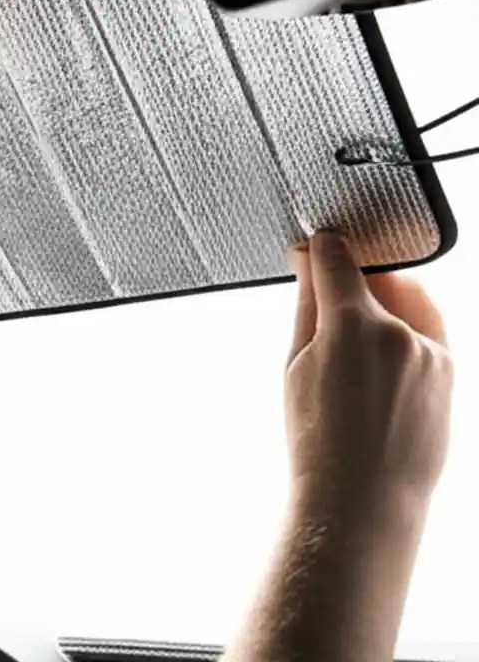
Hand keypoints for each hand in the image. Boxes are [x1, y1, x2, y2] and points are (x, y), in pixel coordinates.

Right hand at [286, 232, 451, 504]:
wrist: (361, 500)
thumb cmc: (317, 441)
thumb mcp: (296, 366)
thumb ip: (307, 304)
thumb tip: (309, 257)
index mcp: (354, 327)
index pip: (339, 259)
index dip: (322, 249)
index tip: (313, 247)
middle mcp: (402, 332)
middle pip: (377, 277)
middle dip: (353, 281)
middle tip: (327, 306)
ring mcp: (433, 352)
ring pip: (407, 302)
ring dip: (381, 306)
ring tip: (351, 352)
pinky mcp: (451, 372)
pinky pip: (426, 331)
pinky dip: (401, 334)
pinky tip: (373, 375)